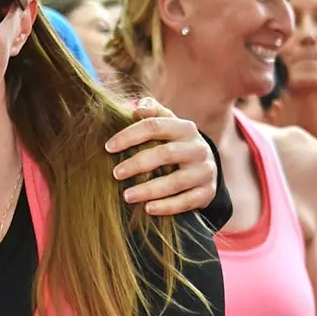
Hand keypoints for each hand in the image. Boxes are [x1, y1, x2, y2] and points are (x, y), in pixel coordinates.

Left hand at [106, 99, 218, 215]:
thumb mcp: (169, 127)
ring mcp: (204, 171)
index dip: (130, 135)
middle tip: (116, 174)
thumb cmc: (177, 146)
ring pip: (175, 182)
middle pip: (165, 154)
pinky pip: (186, 202)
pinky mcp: (207, 193)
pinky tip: (148, 209)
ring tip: (127, 196)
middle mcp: (198, 148)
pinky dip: (166, 207)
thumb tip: (137, 106)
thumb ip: (153, 114)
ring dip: (148, 190)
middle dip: (137, 164)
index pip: (155, 126)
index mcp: (185, 128)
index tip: (108, 147)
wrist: (207, 170)